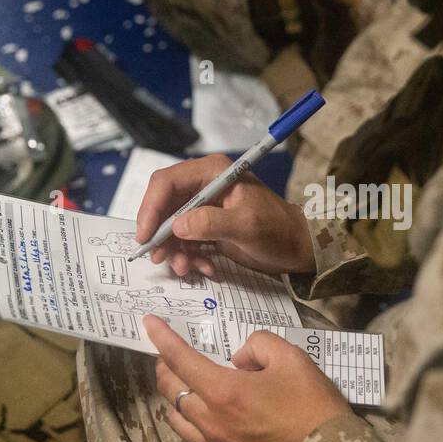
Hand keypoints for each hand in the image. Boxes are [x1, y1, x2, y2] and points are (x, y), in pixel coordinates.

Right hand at [135, 155, 313, 277]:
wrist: (297, 247)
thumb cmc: (278, 230)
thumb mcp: (247, 226)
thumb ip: (212, 223)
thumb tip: (177, 226)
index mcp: (213, 172)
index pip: (167, 182)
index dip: (150, 208)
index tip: (145, 237)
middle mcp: (204, 185)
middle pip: (164, 205)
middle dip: (160, 235)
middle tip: (161, 259)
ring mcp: (205, 207)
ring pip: (171, 227)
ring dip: (174, 250)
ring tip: (187, 269)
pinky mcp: (207, 227)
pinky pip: (184, 241)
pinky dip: (188, 257)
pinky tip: (204, 268)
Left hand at [145, 315, 352, 441]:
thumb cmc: (313, 405)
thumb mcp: (292, 358)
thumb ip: (258, 345)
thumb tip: (240, 359)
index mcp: (223, 391)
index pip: (180, 359)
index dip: (162, 338)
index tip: (148, 323)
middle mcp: (210, 421)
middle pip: (170, 389)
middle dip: (165, 366)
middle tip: (170, 355)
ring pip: (176, 418)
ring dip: (175, 397)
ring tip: (186, 385)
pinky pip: (193, 440)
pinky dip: (190, 421)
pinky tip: (205, 415)